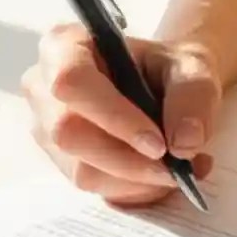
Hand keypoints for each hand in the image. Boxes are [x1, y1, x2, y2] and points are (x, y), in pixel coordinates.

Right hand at [22, 24, 218, 205]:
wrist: (163, 88)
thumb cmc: (167, 68)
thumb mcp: (192, 66)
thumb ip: (193, 94)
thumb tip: (184, 142)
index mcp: (64, 46)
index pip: (72, 82)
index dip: (113, 116)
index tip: (158, 143)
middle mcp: (43, 88)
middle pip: (70, 134)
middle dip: (127, 160)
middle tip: (174, 168)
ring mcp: (47, 130)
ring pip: (82, 170)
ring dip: (136, 180)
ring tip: (178, 170)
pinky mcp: (63, 163)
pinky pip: (95, 188)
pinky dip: (135, 190)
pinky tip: (161, 176)